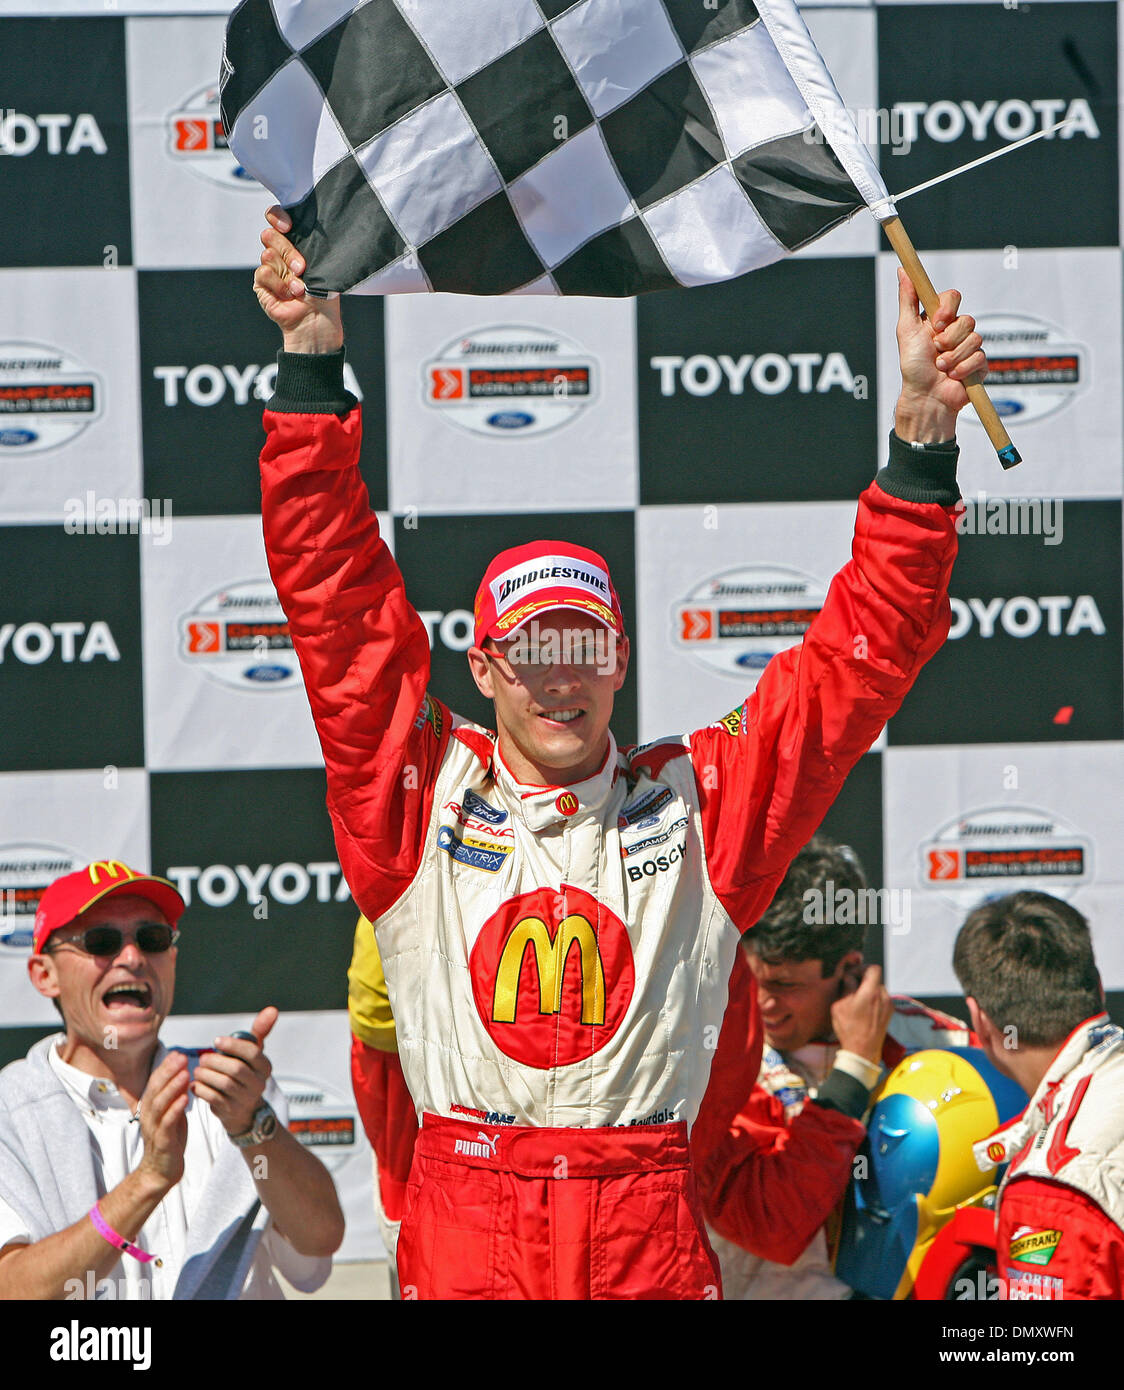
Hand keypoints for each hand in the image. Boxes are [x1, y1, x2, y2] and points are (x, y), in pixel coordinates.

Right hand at [135, 1050, 189, 1190]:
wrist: (161, 1171)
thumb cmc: (169, 1139)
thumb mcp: (173, 1113)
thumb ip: (175, 1096)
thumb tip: (183, 1073)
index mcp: (151, 1108)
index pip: (155, 1083)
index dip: (165, 1068)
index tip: (178, 1053)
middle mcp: (149, 1115)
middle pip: (155, 1089)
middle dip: (168, 1072)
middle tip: (181, 1057)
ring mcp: (154, 1128)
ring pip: (160, 1104)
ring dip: (172, 1087)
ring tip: (184, 1074)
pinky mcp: (162, 1141)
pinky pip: (167, 1123)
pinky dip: (175, 1110)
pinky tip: (185, 1099)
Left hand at [191, 1006, 276, 1137]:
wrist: (244, 1111)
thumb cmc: (246, 1073)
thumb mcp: (253, 1053)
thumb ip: (260, 1031)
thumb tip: (272, 1009)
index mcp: (264, 1067)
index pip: (252, 1053)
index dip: (233, 1045)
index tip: (216, 1040)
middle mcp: (258, 1084)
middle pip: (236, 1069)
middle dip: (215, 1061)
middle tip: (203, 1058)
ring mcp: (245, 1099)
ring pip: (223, 1084)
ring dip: (206, 1075)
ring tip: (198, 1070)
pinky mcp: (230, 1111)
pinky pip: (213, 1098)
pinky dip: (201, 1089)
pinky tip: (195, 1084)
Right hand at [254, 207, 342, 353]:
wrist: (316, 320)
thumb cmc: (323, 292)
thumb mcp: (321, 264)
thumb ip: (311, 245)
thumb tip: (307, 228)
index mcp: (295, 242)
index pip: (277, 217)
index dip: (278, 217)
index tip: (288, 226)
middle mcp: (280, 252)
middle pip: (271, 235)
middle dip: (287, 250)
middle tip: (301, 268)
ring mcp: (270, 266)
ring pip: (268, 254)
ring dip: (286, 273)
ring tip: (299, 288)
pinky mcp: (261, 282)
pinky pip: (263, 273)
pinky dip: (278, 284)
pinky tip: (289, 294)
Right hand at [830, 964, 892, 1064]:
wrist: (863, 1051)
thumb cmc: (849, 1029)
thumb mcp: (840, 1006)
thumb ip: (846, 988)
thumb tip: (849, 978)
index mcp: (871, 992)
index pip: (873, 969)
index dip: (862, 968)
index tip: (852, 974)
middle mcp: (884, 997)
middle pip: (875, 979)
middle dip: (863, 980)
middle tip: (851, 987)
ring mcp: (889, 1005)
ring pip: (878, 989)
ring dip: (868, 991)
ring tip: (856, 1001)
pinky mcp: (890, 1013)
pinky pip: (882, 999)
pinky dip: (873, 1000)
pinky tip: (863, 1010)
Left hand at [894, 268, 986, 441]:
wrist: (925, 397)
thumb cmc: (913, 366)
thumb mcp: (906, 330)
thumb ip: (907, 300)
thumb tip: (903, 270)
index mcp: (939, 319)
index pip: (953, 297)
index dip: (948, 308)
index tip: (937, 323)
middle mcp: (956, 331)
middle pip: (967, 319)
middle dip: (949, 339)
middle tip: (935, 351)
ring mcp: (969, 348)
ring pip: (975, 339)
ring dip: (953, 357)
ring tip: (941, 368)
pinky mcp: (979, 365)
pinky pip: (981, 358)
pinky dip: (963, 369)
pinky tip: (953, 377)